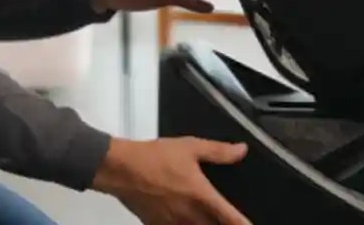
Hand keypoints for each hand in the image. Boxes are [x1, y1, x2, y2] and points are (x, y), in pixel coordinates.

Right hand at [91, 137, 251, 224]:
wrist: (121, 169)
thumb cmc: (156, 157)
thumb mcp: (189, 147)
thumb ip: (218, 151)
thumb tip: (242, 150)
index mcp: (202, 196)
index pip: (230, 218)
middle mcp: (190, 216)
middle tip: (227, 220)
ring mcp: (173, 224)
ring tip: (205, 218)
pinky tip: (184, 220)